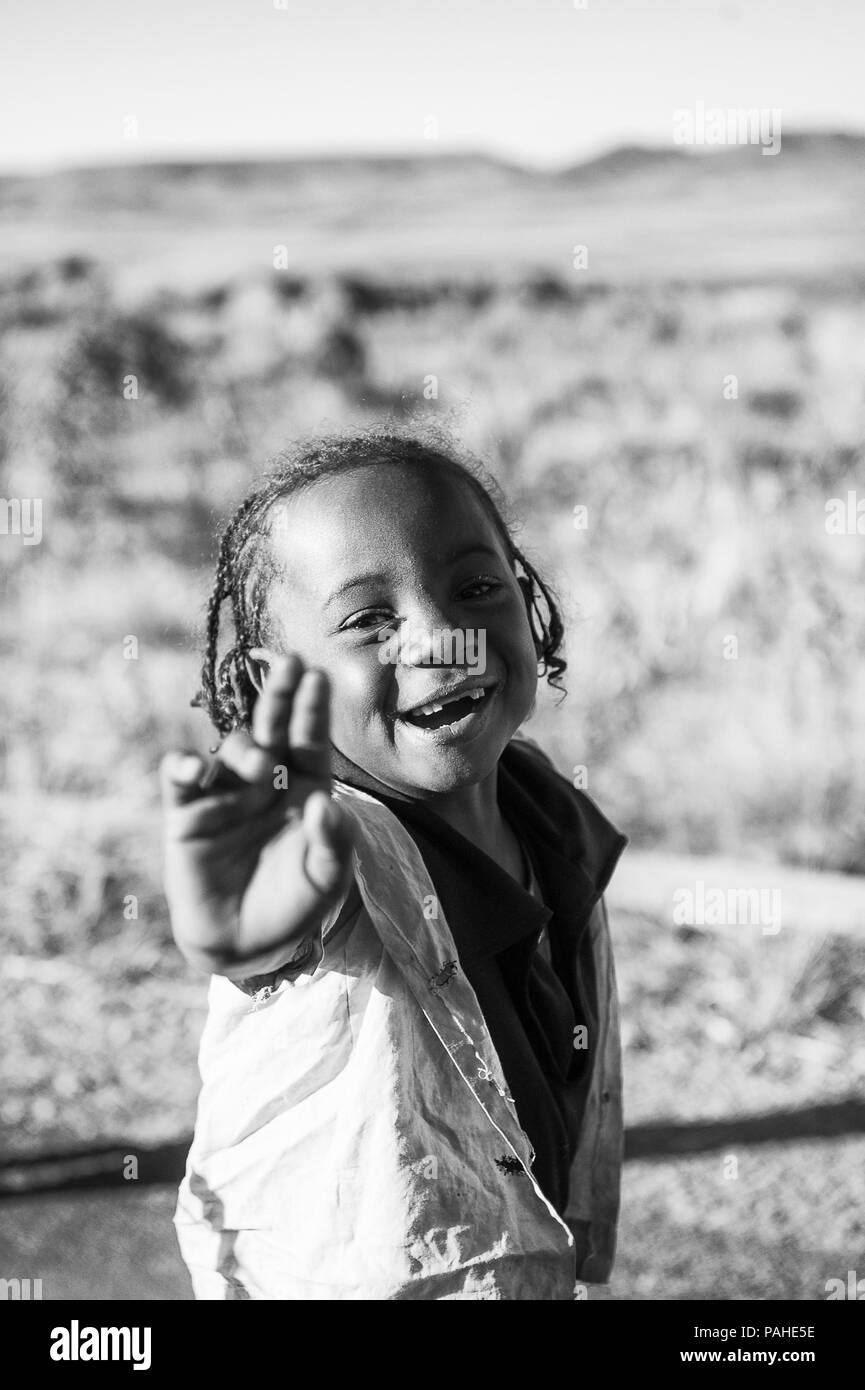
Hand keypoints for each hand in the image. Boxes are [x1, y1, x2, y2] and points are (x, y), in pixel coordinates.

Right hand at [160, 655, 354, 976]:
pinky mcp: (188, 815)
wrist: (246, 944)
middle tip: (289, 661)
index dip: (312, 711)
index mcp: (305, 789)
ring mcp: (226, 795)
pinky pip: (182, 782)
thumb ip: (333, 844)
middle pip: (272, 730)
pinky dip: (183, 767)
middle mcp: (266, 782)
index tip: (317, 677)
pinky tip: (191, 765)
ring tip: (257, 762)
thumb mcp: (327, 879)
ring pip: (232, 751)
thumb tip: (324, 802)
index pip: (310, 743)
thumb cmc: (295, 905)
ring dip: (245, 747)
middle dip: (280, 696)